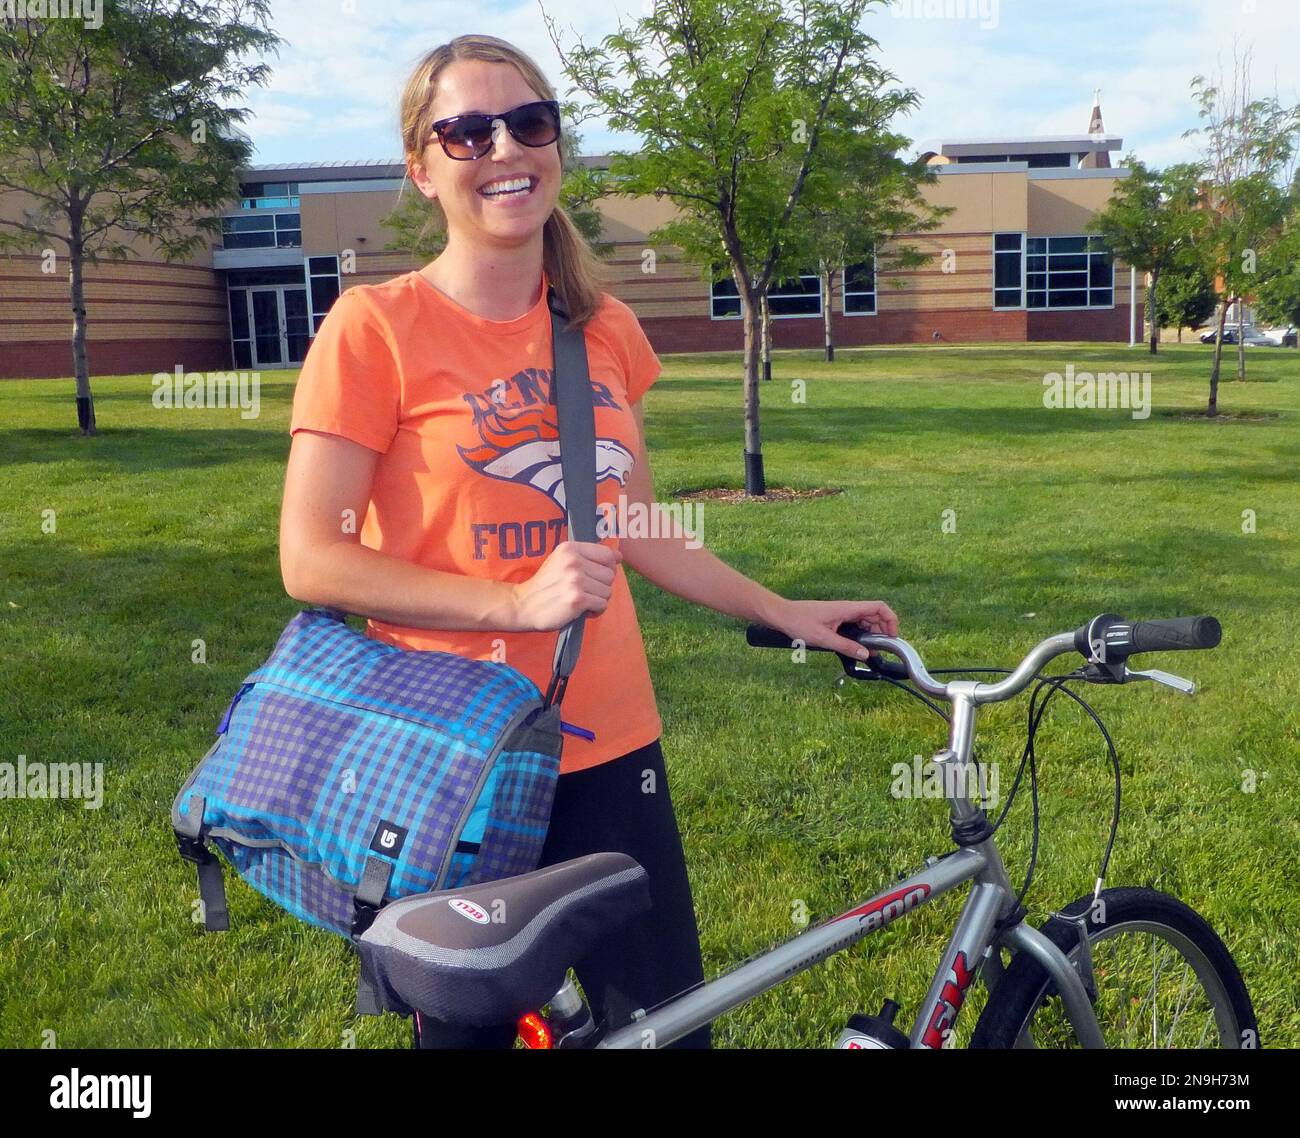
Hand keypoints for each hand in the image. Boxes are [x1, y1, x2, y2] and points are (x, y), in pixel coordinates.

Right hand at [509, 540, 622, 631]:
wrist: (524, 604)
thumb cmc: (547, 584)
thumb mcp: (562, 560)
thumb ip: (589, 556)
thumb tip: (619, 556)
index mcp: (570, 548)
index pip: (607, 555)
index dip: (607, 568)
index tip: (596, 576)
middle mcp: (573, 561)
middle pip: (610, 575)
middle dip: (601, 586)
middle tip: (584, 591)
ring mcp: (576, 580)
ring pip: (608, 591)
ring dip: (598, 599)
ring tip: (581, 600)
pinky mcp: (577, 599)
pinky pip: (602, 605)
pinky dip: (595, 610)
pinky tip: (581, 610)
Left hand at [768, 598, 899, 660]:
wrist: (782, 615)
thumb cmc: (799, 623)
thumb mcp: (824, 638)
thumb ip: (846, 646)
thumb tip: (866, 654)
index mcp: (848, 609)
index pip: (879, 607)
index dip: (891, 620)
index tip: (892, 637)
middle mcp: (848, 608)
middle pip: (875, 615)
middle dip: (883, 631)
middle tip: (881, 649)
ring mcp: (842, 613)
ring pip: (866, 621)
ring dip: (872, 634)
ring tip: (871, 651)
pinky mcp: (836, 618)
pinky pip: (855, 625)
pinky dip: (861, 635)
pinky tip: (858, 647)